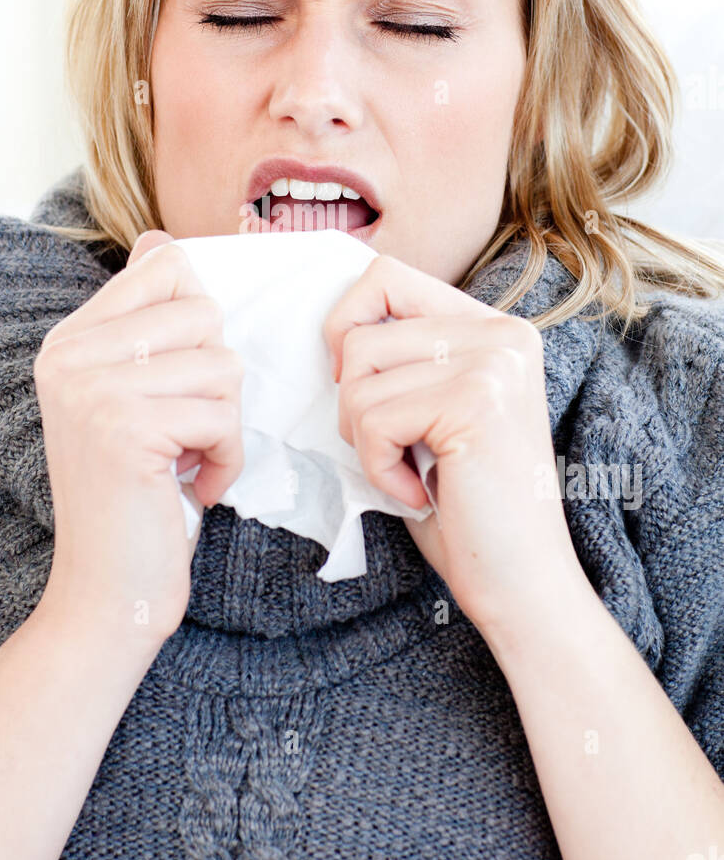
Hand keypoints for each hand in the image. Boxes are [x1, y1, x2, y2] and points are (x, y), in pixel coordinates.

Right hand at [33, 230, 245, 649]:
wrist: (107, 596)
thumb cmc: (136, 498)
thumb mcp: (134, 398)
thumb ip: (146, 323)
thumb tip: (162, 240)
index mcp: (69, 340)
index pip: (167, 267)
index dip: (199, 325)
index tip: (181, 381)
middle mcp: (69, 354)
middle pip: (204, 313)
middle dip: (215, 382)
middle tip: (181, 431)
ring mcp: (91, 388)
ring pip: (221, 365)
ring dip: (223, 425)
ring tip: (184, 461)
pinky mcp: (124, 427)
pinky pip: (222, 414)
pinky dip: (225, 459)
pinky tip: (191, 487)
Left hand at [322, 254, 583, 635]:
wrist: (523, 583)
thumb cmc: (468, 507)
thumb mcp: (433, 411)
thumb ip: (405, 359)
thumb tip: (336, 327)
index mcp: (495, 327)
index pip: (386, 275)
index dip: (347, 326)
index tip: (359, 386)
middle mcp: (502, 332)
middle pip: (362, 334)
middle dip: (353, 403)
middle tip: (395, 448)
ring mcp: (494, 363)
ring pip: (359, 379)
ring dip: (366, 441)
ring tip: (412, 472)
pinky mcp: (476, 402)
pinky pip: (373, 420)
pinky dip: (379, 468)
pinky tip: (421, 492)